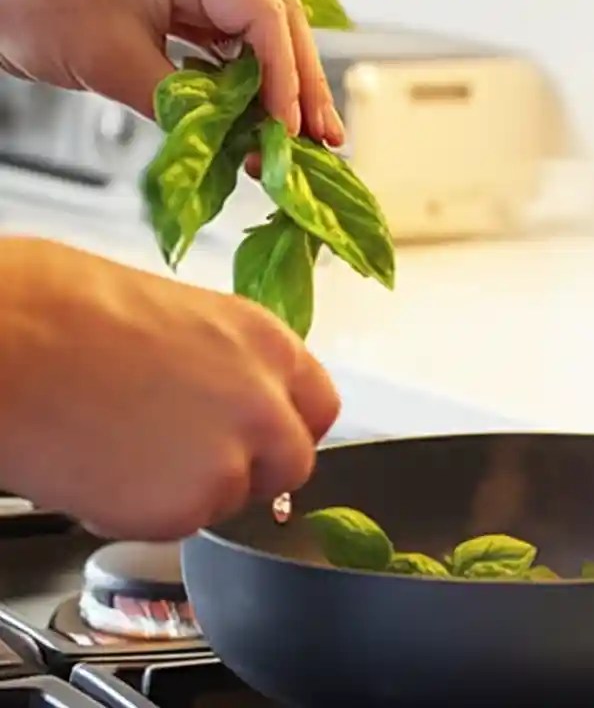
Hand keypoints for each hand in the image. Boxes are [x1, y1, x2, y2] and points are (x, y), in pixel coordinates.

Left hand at [0, 0, 342, 144]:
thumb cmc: (31, 3)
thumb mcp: (110, 59)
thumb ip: (178, 103)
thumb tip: (228, 145)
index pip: (264, 16)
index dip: (283, 75)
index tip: (287, 126)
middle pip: (279, 27)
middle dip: (304, 86)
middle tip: (322, 139)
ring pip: (263, 43)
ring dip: (285, 93)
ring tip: (304, 140)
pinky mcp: (183, 21)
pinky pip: (231, 56)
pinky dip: (250, 94)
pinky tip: (261, 126)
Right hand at [0, 238, 340, 539]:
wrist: (7, 342)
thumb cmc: (63, 311)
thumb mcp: (177, 317)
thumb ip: (223, 365)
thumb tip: (223, 394)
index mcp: (266, 343)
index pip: (318, 407)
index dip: (286, 428)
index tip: (264, 439)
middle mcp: (265, 403)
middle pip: (292, 465)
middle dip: (248, 471)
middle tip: (186, 459)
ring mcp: (231, 459)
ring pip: (229, 500)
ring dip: (188, 491)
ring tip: (121, 448)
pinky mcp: (186, 507)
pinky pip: (177, 526)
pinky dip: (141, 512)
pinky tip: (99, 470)